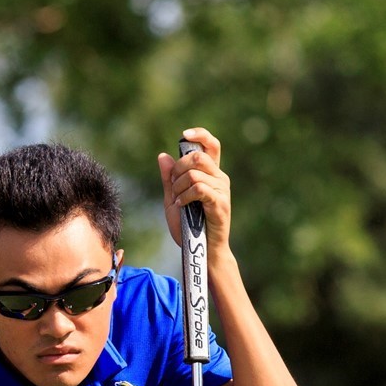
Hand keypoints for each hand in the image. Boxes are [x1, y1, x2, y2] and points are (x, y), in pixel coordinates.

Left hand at [157, 127, 231, 255]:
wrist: (199, 251)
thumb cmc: (188, 228)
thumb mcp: (173, 199)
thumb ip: (169, 178)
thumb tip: (163, 155)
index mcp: (211, 174)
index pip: (211, 145)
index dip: (200, 135)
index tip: (184, 134)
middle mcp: (220, 178)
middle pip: (197, 156)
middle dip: (178, 169)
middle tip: (173, 186)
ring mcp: (222, 190)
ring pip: (195, 173)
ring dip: (179, 186)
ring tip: (177, 201)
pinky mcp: (220, 203)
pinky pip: (199, 188)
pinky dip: (185, 196)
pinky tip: (181, 205)